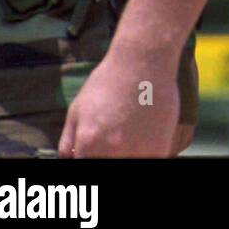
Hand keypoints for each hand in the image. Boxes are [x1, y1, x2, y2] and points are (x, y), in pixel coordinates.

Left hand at [58, 47, 180, 157]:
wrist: (143, 61)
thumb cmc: (108, 82)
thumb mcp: (76, 110)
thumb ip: (68, 142)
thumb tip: (72, 159)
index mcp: (87, 145)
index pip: (85, 166)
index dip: (88, 158)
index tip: (95, 151)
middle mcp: (111, 153)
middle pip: (108, 167)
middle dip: (108, 157)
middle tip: (114, 141)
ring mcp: (137, 152)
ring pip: (130, 164)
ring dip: (128, 156)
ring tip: (129, 138)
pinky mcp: (159, 147)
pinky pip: (150, 161)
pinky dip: (145, 154)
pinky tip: (143, 139)